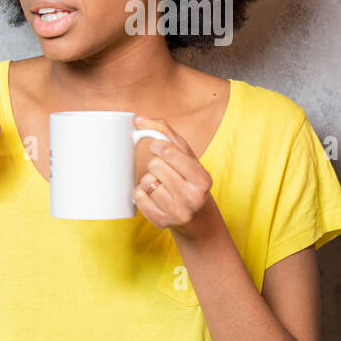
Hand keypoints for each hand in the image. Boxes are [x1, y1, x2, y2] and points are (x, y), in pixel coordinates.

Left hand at [132, 115, 214, 235]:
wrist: (195, 216)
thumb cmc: (188, 178)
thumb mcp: (185, 155)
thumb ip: (165, 132)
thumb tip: (138, 119)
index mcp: (203, 178)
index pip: (169, 152)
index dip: (157, 146)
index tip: (157, 148)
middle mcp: (193, 197)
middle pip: (154, 166)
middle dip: (154, 164)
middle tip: (163, 171)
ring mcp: (178, 212)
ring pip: (145, 181)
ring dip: (148, 180)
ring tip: (160, 185)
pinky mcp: (162, 222)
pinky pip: (137, 197)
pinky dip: (140, 193)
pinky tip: (152, 196)